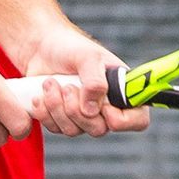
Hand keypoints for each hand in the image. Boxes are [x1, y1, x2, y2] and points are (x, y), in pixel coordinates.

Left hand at [21, 27, 151, 137]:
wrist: (40, 47)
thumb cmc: (70, 47)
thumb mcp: (87, 57)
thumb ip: (95, 81)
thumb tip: (92, 110)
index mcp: (122, 90)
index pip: (138, 119)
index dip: (124, 121)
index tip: (104, 107)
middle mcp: (106, 107)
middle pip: (99, 129)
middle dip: (76, 110)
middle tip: (66, 87)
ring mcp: (84, 116)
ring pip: (74, 131)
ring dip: (57, 107)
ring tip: (49, 83)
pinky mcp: (62, 119)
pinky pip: (56, 128)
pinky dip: (45, 112)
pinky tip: (39, 95)